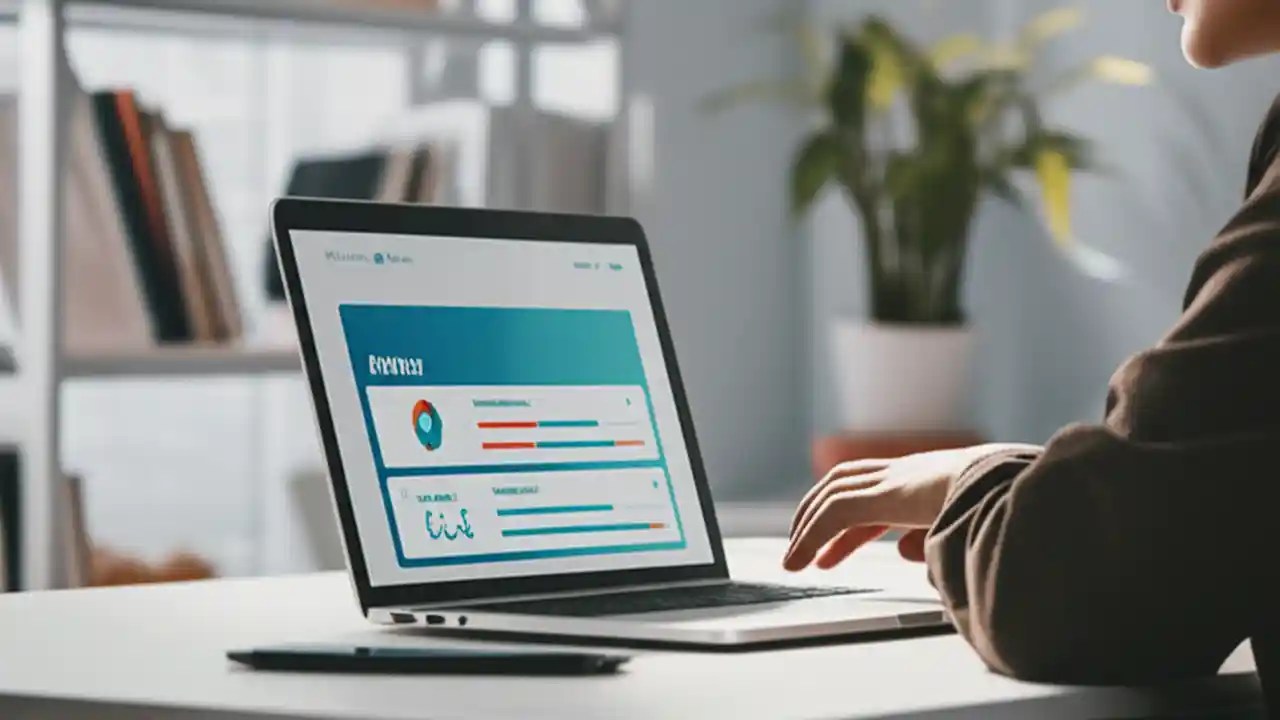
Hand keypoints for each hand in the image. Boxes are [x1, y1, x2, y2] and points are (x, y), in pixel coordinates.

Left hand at [783, 444, 1037, 571]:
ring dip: (810, 524)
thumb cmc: (1017, 507)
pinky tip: (801, 560)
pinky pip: (836, 513)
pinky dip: (813, 536)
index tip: (834, 548)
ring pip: (835, 494)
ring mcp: (900, 477)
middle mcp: (912, 471)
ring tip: (794, 558)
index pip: (878, 491)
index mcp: (934, 476)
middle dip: (821, 514)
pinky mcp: (888, 494)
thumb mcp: (978, 523)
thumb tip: (907, 552)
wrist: (1030, 490)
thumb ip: (941, 537)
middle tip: (805, 548)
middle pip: (848, 483)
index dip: (853, 521)